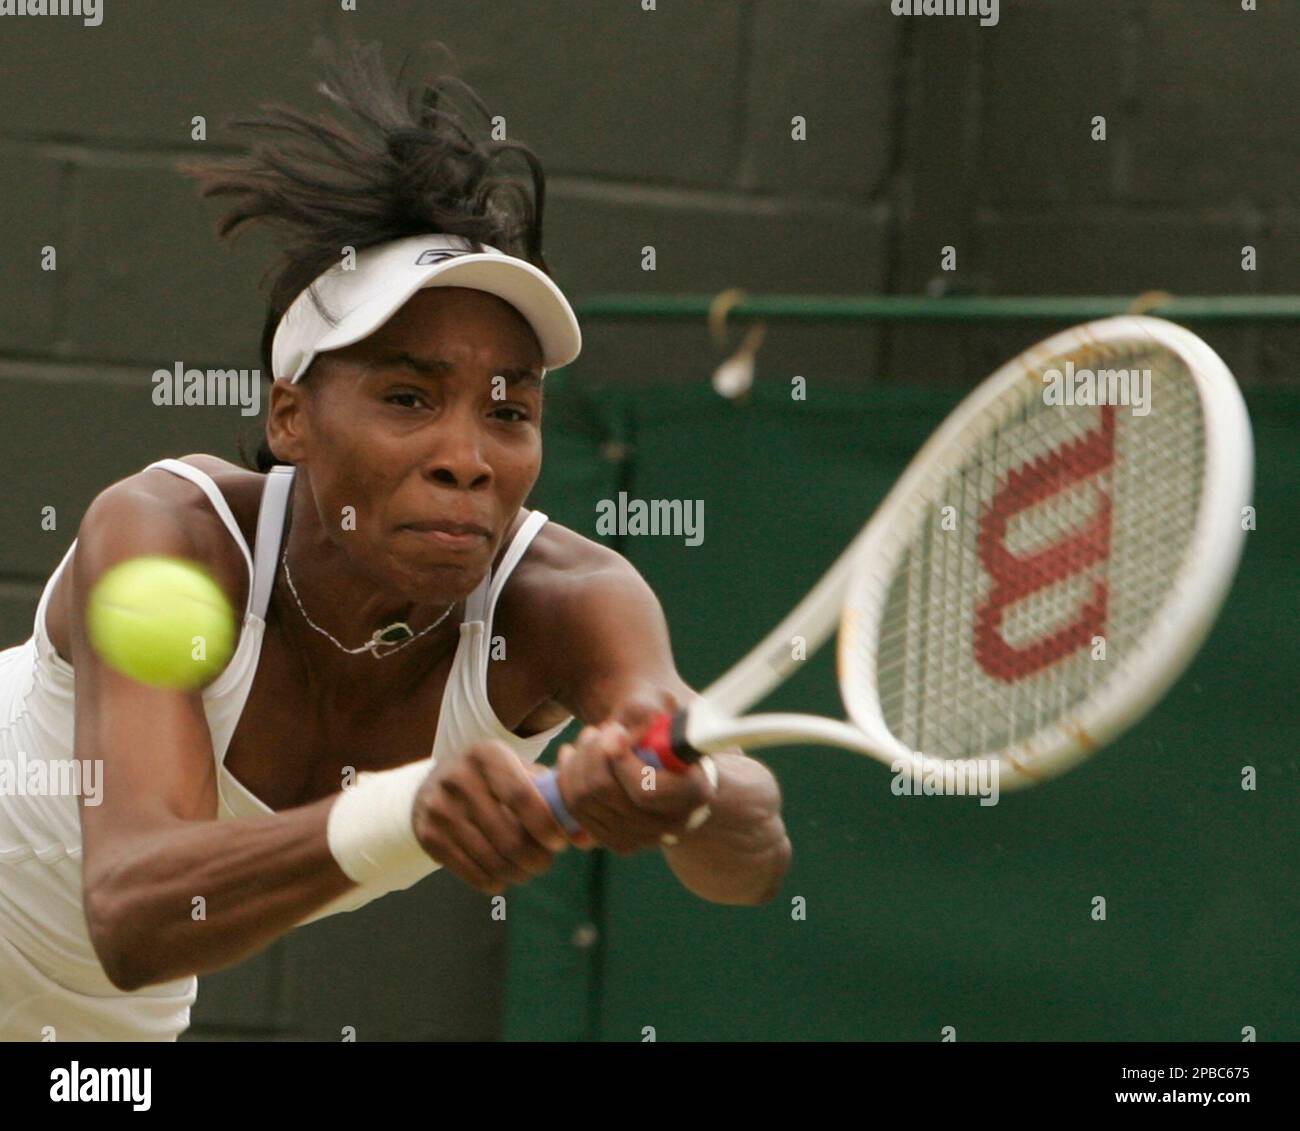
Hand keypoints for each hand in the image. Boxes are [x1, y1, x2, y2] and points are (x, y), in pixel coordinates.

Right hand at [411, 740, 569, 895]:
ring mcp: (439, 810)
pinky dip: (495, 881)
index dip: (545, 826)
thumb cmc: (493, 779)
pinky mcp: (428, 837)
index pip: (521, 796)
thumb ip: (554, 797)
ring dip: (519, 873)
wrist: (434, 783)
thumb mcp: (518, 771)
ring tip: (528, 870)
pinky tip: (504, 877)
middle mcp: (458, 780)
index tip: (559, 843)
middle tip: (546, 862)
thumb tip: (587, 838)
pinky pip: (471, 872)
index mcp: (486, 756)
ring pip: (491, 859)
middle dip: (536, 858)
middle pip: (508, 836)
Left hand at [554, 719, 716, 854]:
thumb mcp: (668, 710)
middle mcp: (671, 825)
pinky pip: (575, 810)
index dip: (620, 760)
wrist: (679, 770)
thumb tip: (616, 732)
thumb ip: (644, 713)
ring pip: (584, 801)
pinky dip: (567, 779)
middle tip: (597, 730)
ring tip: (588, 737)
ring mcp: (643, 838)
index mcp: (694, 793)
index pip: (645, 790)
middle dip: (591, 753)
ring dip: (577, 762)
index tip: (615, 729)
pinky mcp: (618, 842)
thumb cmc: (672, 733)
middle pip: (605, 793)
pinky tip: (573, 756)